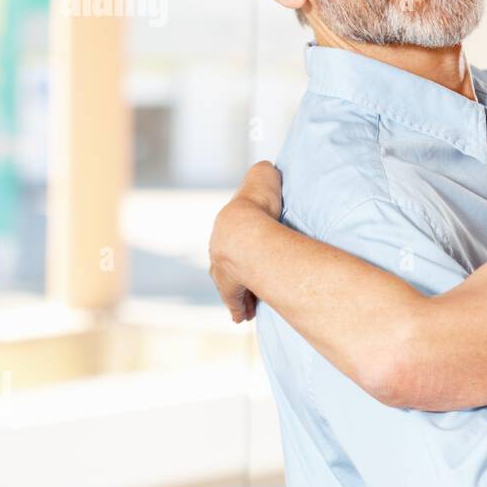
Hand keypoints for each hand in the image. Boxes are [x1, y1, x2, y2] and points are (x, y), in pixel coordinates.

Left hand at [208, 160, 282, 322]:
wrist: (246, 228)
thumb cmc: (257, 202)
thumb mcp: (264, 177)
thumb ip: (265, 174)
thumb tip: (267, 169)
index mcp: (226, 228)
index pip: (229, 240)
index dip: (238, 249)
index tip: (246, 257)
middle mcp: (219, 252)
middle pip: (226, 267)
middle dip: (236, 276)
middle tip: (246, 285)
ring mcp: (223, 271)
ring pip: (230, 287)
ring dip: (240, 296)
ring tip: (249, 308)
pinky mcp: (231, 288)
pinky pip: (236, 301)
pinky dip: (240, 308)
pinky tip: (243, 317)